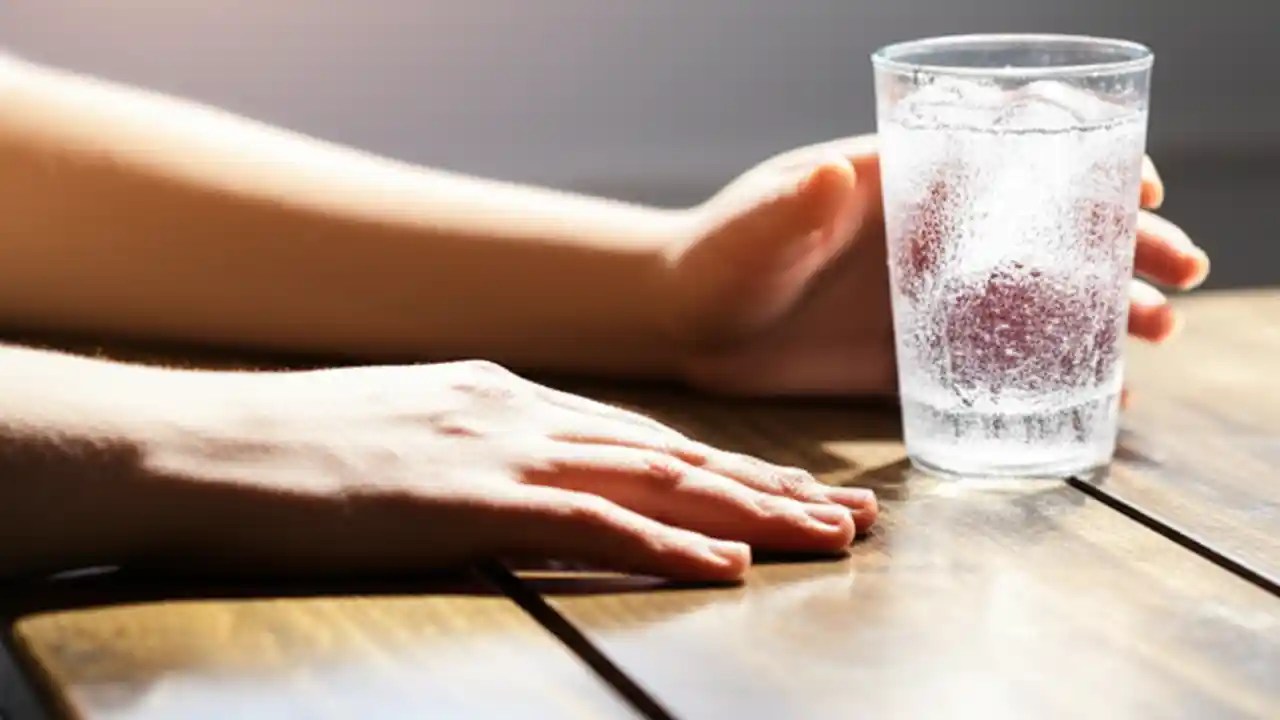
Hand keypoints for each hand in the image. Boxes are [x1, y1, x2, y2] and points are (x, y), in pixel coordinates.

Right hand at [143, 361, 877, 581]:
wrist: (201, 442)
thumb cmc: (287, 449)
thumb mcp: (404, 432)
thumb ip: (476, 451)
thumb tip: (529, 483)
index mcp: (507, 396)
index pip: (646, 436)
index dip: (729, 468)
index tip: (790, 490)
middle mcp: (523, 410)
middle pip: (677, 453)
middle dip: (772, 487)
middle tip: (851, 516)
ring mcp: (502, 448)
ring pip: (662, 480)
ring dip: (754, 512)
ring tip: (829, 539)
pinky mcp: (473, 497)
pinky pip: (596, 524)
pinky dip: (670, 545)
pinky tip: (727, 568)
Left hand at [666, 135, 1209, 398]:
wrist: (684, 326)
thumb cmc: (717, 256)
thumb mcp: (756, 226)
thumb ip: (795, 207)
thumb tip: (834, 173)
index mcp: (907, 183)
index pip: (1014, 158)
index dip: (1085, 164)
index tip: (1140, 189)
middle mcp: (931, 235)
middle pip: (1046, 228)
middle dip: (1121, 244)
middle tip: (1181, 272)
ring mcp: (928, 296)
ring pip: (1036, 294)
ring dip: (1102, 307)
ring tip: (1155, 333)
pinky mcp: (912, 354)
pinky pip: (995, 361)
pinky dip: (1048, 372)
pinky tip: (1099, 394)